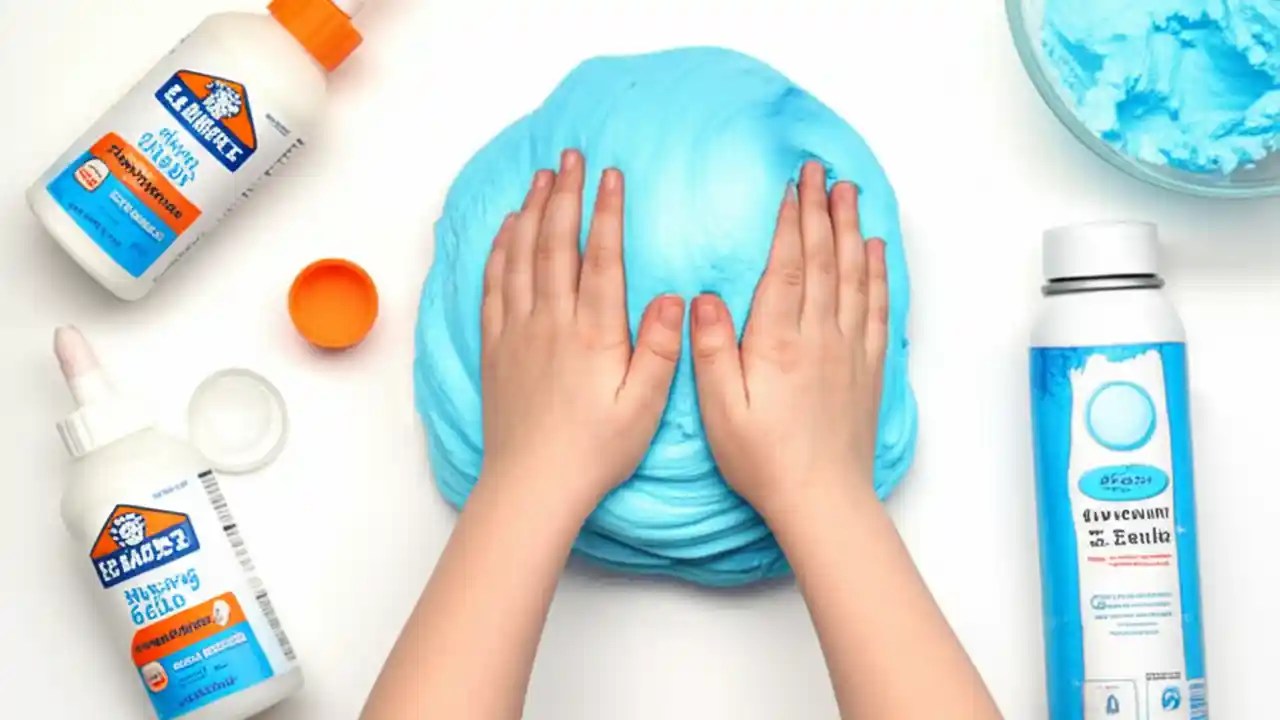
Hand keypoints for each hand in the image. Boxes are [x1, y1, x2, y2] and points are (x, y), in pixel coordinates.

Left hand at [480, 150, 684, 508]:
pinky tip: (506, 229)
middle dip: (564, 194)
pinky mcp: (495, 346)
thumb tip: (672, 297)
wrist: (533, 484)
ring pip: (520, 256)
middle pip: (555, 243)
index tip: (611, 174)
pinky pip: (493, 285)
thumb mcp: (643, 406)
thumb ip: (659, 349)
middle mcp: (551, 322)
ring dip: (531, 211)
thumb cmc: (595, 450)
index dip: (606, 211)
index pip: (601, 257)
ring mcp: (517, 331)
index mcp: (593, 333)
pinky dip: (499, 250)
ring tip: (541, 177)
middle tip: (571, 156)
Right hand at [690, 160, 887, 519]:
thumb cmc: (763, 460)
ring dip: (851, 229)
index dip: (789, 222)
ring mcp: (849, 350)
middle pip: (824, 259)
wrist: (821, 499)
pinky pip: (876, 308)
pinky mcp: (867, 368)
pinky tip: (875, 250)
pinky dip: (878, 273)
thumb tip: (702, 299)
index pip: (787, 267)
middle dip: (820, 210)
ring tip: (848, 193)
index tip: (790, 186)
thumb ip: (712, 350)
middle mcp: (820, 336)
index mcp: (778, 342)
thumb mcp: (720, 409)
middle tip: (820, 170)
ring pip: (854, 274)